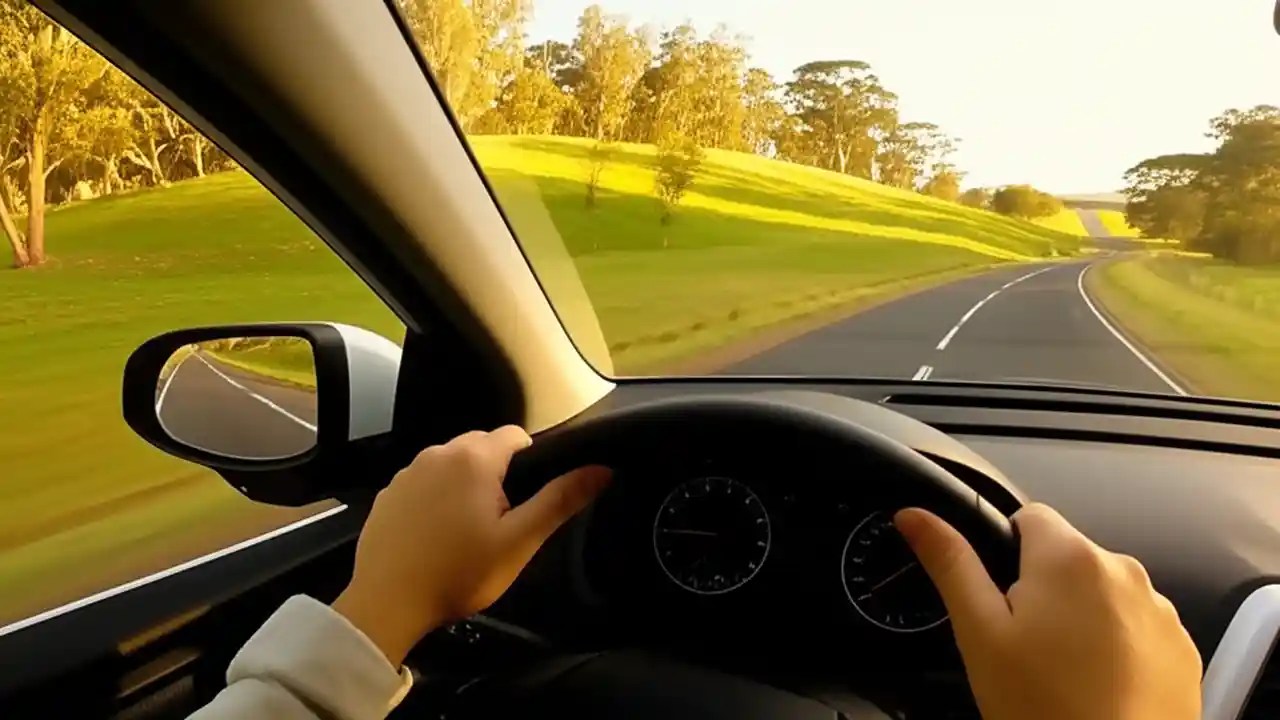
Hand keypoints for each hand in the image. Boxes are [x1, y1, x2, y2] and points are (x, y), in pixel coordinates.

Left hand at [333, 426, 610, 664]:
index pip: (515, 435)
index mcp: (474, 458)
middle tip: (501, 521)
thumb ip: (560, 501)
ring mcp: (407, 473)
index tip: (528, 499)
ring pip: (450, 465)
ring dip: (465, 484)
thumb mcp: (519, 541)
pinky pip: (423, 483)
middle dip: (497, 472)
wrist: (387, 603)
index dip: (531, 461)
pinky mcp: (387, 494)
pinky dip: (435, 498)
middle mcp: (438, 453)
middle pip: (481, 446)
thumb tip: (601, 469)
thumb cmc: (459, 572)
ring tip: (468, 531)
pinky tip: (436, 535)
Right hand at [895, 503, 1200, 719]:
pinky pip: (1138, 627)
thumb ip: (950, 564)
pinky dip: (1118, 647)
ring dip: (1083, 617)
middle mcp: (1125, 572)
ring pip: (1103, 594)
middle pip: (1068, 557)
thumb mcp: (979, 634)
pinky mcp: (1182, 648)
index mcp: (1070, 559)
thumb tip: (914, 517)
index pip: (1029, 516)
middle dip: (1044, 589)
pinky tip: (1097, 686)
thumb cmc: (1042, 709)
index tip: (1003, 601)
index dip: (1007, 554)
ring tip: (1062, 672)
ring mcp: (1161, 611)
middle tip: (1025, 646)